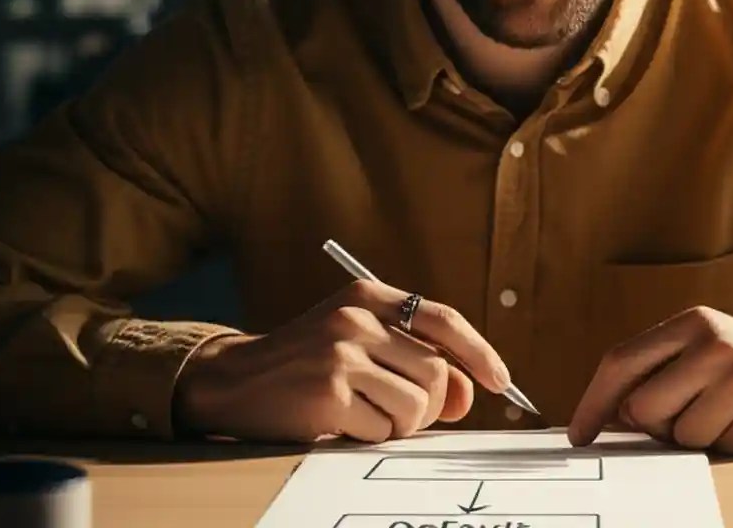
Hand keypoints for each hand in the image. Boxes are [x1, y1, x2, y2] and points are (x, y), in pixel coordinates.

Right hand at [174, 280, 510, 443]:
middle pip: (436, 372)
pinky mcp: (328, 393)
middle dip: (431, 406)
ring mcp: (340, 355)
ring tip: (368, 415)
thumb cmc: (306, 363)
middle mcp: (355, 319)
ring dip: (401, 424)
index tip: (499, 382)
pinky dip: (371, 436)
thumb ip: (413, 359)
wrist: (234, 380)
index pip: (442, 319)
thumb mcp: (358, 343)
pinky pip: (382, 430)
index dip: (478, 352)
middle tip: (404, 414)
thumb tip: (466, 395)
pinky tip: (342, 422)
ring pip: (416, 406)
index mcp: (367, 296)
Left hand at [567, 307, 732, 453]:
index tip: (580, 433)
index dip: (593, 402)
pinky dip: (727, 446)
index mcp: (694, 322)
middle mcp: (717, 344)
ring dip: (695, 438)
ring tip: (728, 416)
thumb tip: (611, 415)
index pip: (621, 361)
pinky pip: (715, 450)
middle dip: (655, 425)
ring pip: (678, 436)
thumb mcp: (709, 348)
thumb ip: (661, 371)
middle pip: (642, 407)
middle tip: (689, 416)